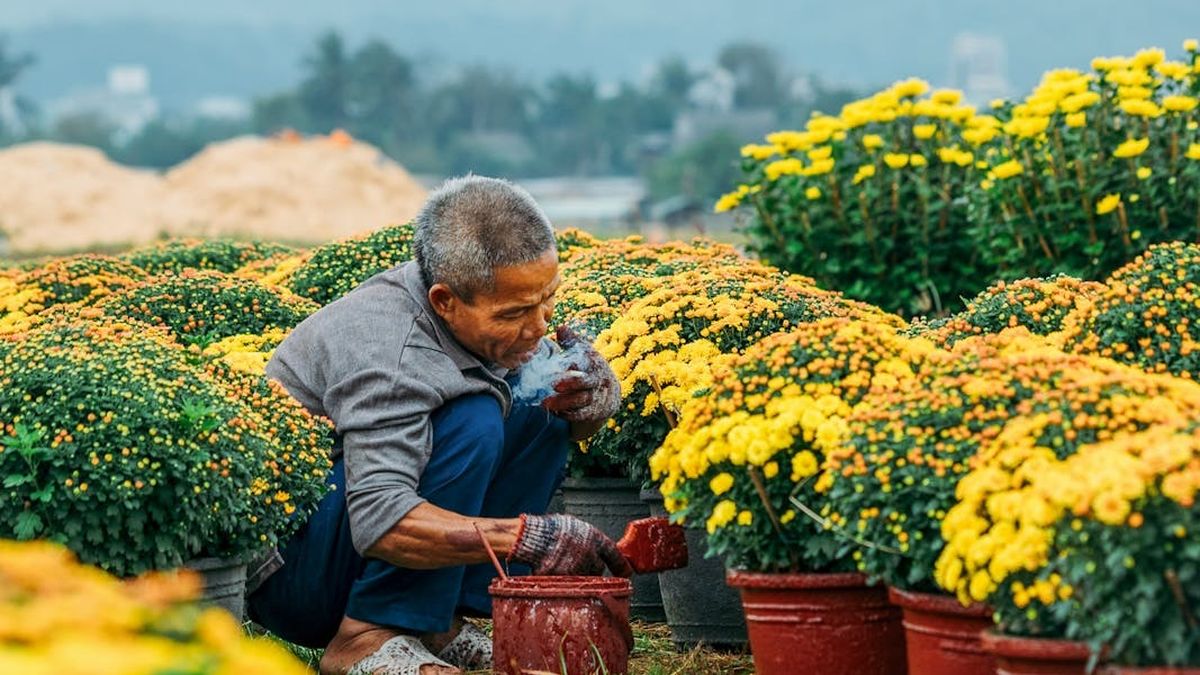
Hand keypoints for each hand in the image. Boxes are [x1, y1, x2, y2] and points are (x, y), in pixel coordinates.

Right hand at [508, 513, 633, 576]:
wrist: (533, 538)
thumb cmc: (552, 528)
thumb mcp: (575, 526)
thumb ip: (586, 538)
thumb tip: (591, 546)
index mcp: (595, 539)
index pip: (615, 555)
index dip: (621, 565)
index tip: (626, 572)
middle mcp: (590, 555)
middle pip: (598, 569)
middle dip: (592, 568)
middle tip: (579, 563)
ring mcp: (578, 569)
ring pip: (584, 578)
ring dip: (578, 575)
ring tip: (563, 565)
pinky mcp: (566, 580)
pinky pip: (569, 584)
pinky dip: (564, 581)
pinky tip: (554, 572)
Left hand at [541, 325, 620, 423]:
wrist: (608, 391)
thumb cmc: (589, 367)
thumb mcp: (583, 352)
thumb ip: (571, 341)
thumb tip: (561, 327)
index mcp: (595, 363)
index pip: (589, 361)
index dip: (577, 363)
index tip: (565, 365)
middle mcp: (598, 380)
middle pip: (587, 383)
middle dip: (572, 384)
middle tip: (554, 385)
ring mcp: (597, 397)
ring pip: (582, 401)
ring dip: (563, 403)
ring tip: (545, 403)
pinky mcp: (593, 412)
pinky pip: (580, 415)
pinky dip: (566, 414)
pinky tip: (553, 411)